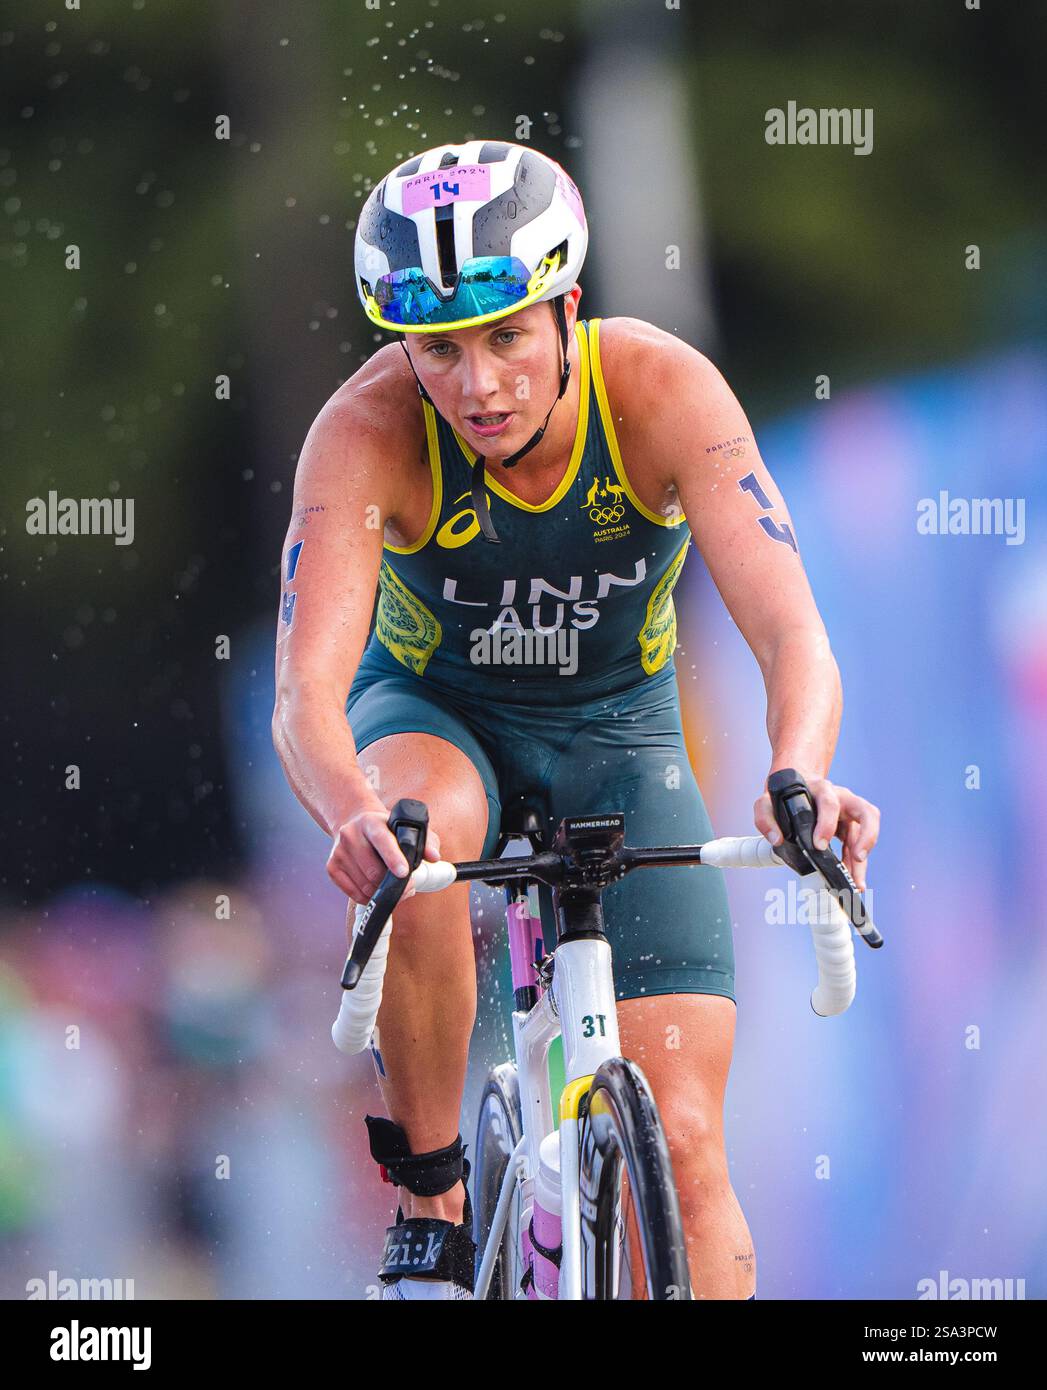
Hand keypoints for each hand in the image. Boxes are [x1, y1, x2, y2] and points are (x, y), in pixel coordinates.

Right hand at [327, 796, 442, 905]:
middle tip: (407, 885)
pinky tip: (376, 888)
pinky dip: (368, 897)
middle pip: (373, 871)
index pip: (382, 840)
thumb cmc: (386, 829)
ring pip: (365, 885)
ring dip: (382, 892)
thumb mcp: (405, 826)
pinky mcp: (332, 867)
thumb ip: (425, 840)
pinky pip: (353, 893)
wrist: (354, 822)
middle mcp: (351, 835)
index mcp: (371, 822)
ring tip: (392, 886)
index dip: (393, 858)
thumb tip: (434, 857)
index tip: (404, 872)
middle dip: (393, 884)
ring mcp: (339, 852)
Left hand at [753, 774, 878, 890]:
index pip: (830, 804)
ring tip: (856, 883)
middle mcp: (841, 799)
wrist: (793, 786)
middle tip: (858, 858)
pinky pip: (858, 846)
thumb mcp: (766, 802)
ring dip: (862, 860)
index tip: (819, 845)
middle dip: (866, 836)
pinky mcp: (849, 828)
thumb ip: (765, 818)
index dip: (827, 824)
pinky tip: (853, 880)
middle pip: (866, 812)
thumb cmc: (783, 795)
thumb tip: (777, 840)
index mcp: (821, 790)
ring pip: (866, 834)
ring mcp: (848, 814)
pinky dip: (856, 865)